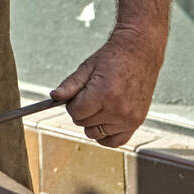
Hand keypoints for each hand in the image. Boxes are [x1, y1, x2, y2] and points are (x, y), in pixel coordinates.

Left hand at [51, 25, 163, 146]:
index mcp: (104, 94)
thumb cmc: (113, 58)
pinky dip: (106, 135)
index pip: (75, 112)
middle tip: (92, 95)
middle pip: (84, 123)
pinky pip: (115, 141)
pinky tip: (105, 122)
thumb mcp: (87, 67)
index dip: (73, 102)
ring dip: (93, 122)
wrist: (139, 52)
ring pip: (96, 133)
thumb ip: (69, 85)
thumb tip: (54, 97)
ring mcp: (129, 118)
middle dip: (82, 111)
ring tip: (101, 104)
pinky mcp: (137, 122)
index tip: (80, 93)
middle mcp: (118, 109)